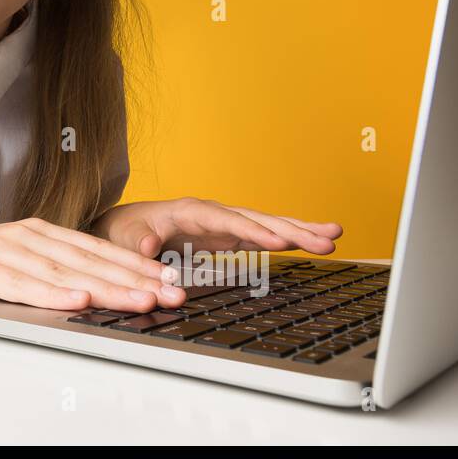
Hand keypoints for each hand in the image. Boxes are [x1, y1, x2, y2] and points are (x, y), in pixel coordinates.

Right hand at [0, 217, 188, 313]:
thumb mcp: (17, 260)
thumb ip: (54, 269)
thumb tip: (100, 288)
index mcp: (41, 231)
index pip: (98, 248)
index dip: (137, 263)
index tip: (171, 278)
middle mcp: (29, 235)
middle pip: (90, 259)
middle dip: (135, 277)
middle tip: (171, 292)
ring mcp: (6, 250)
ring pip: (65, 272)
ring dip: (106, 287)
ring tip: (140, 299)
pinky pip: (24, 285)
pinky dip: (53, 294)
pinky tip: (78, 301)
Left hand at [96, 197, 342, 261]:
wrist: (122, 226)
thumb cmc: (124, 231)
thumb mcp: (125, 236)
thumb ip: (138, 241)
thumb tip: (150, 247)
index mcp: (190, 211)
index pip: (228, 221)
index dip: (254, 232)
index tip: (280, 242)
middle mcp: (213, 213)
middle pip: (257, 220)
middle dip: (292, 229)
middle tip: (327, 239)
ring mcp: (224, 223)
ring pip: (267, 224)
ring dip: (300, 230)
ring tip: (335, 236)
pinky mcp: (229, 236)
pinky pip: (264, 235)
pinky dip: (289, 237)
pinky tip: (315, 241)